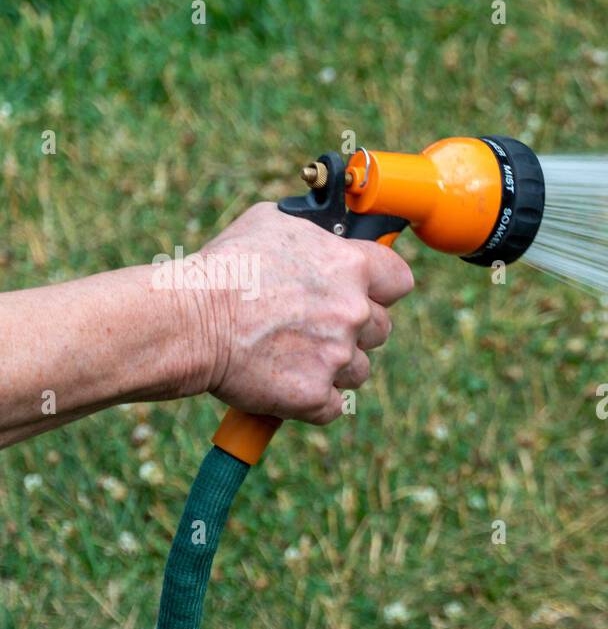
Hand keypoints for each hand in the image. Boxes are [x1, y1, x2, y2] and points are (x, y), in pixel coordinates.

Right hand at [191, 203, 413, 423]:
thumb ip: (318, 235)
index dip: (384, 289)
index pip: (400, 281)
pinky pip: (331, 405)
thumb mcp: (273, 224)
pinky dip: (311, 398)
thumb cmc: (224, 269)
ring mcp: (336, 356)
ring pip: (358, 369)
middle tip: (312, 324)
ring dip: (333, 365)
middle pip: (381, 329)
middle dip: (354, 329)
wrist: (186, 321)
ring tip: (291, 351)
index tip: (369, 293)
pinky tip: (283, 379)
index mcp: (350, 267)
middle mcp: (353, 312)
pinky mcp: (314, 395)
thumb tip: (334, 237)